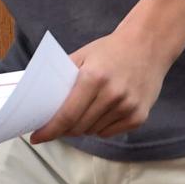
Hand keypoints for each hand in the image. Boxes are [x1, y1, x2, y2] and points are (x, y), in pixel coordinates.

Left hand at [30, 27, 174, 142]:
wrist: (148, 46)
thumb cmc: (110, 50)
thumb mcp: (82, 55)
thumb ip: (64, 76)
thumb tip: (44, 100)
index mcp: (93, 78)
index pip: (67, 114)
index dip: (50, 129)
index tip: (36, 137)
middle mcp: (112, 95)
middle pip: (79, 126)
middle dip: (63, 129)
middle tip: (54, 124)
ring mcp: (128, 108)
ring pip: (94, 131)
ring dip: (82, 127)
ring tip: (80, 112)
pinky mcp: (140, 117)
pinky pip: (110, 132)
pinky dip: (99, 127)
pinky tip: (99, 112)